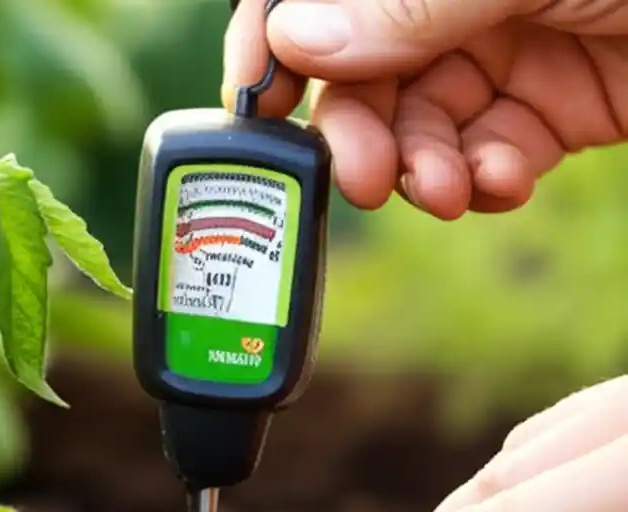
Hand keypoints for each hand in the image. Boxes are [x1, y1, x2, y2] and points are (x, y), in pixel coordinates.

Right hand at [222, 0, 627, 219]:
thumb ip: (412, 6)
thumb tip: (297, 42)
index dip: (272, 41)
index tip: (256, 106)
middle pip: (359, 70)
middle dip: (358, 130)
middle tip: (368, 179)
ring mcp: (506, 48)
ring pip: (420, 124)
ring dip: (422, 170)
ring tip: (447, 193)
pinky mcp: (555, 107)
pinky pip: (485, 152)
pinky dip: (482, 179)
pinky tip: (502, 181)